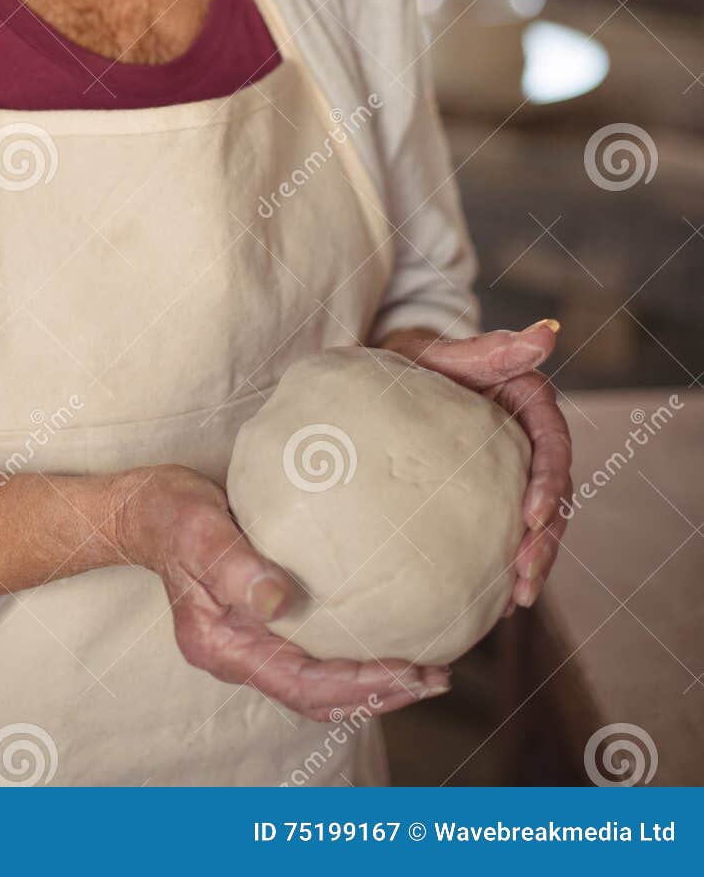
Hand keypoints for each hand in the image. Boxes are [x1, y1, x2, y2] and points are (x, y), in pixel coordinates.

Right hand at [116, 463, 449, 722]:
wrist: (149, 508)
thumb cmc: (170, 514)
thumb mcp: (197, 530)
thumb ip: (234, 566)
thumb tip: (277, 602)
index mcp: (222, 646)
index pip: (299, 684)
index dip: (355, 684)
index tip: (405, 672)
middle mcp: (240, 655)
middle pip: (318, 697)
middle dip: (378, 694)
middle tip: (435, 679)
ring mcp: (254, 643)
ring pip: (322, 684)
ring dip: (375, 683)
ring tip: (429, 672)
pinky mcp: (267, 623)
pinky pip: (319, 655)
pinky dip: (357, 657)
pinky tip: (393, 642)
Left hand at [379, 322, 571, 609]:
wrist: (382, 375)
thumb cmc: (411, 359)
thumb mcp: (443, 352)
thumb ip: (491, 348)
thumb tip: (548, 332)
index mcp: (526, 406)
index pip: (552, 448)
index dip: (549, 485)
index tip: (531, 519)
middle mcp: (525, 444)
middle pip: (551, 497)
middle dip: (544, 542)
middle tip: (525, 578)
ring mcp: (507, 474)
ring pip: (533, 525)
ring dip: (530, 563)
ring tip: (514, 599)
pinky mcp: (486, 498)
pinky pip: (503, 536)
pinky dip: (502, 568)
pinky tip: (491, 602)